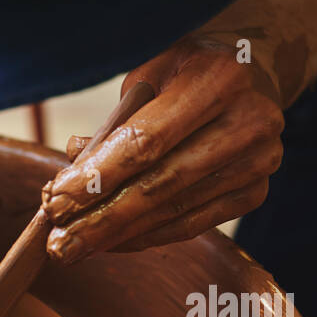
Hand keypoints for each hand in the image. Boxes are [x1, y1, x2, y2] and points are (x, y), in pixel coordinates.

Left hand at [42, 27, 284, 258]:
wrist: (252, 71)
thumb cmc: (187, 69)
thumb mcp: (149, 75)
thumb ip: (115, 123)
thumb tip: (75, 173)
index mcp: (218, 78)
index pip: (148, 139)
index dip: (100, 176)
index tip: (57, 202)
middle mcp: (248, 121)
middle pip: (161, 183)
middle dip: (102, 217)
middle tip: (59, 244)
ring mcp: (259, 161)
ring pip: (175, 209)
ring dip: (119, 233)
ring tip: (75, 246)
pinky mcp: (257, 192)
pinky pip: (193, 222)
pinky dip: (148, 235)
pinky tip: (113, 242)